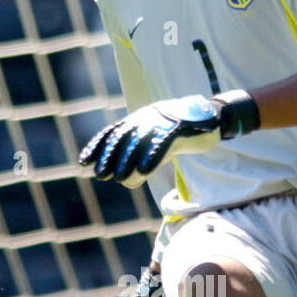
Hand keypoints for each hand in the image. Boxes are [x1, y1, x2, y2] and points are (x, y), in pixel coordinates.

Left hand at [79, 90, 258, 186]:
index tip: (84, 161)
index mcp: (139, 120)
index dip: (97, 146)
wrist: (212, 117)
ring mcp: (162, 122)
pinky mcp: (179, 128)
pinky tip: (143, 171)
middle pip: (123, 138)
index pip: (112, 132)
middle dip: (109, 157)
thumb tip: (127, 179)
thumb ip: (142, 159)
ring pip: (140, 142)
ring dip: (127, 161)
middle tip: (100, 175)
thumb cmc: (181, 134)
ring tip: (119, 178)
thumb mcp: (157, 144)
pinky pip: (162, 143)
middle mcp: (146, 118)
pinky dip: (151, 156)